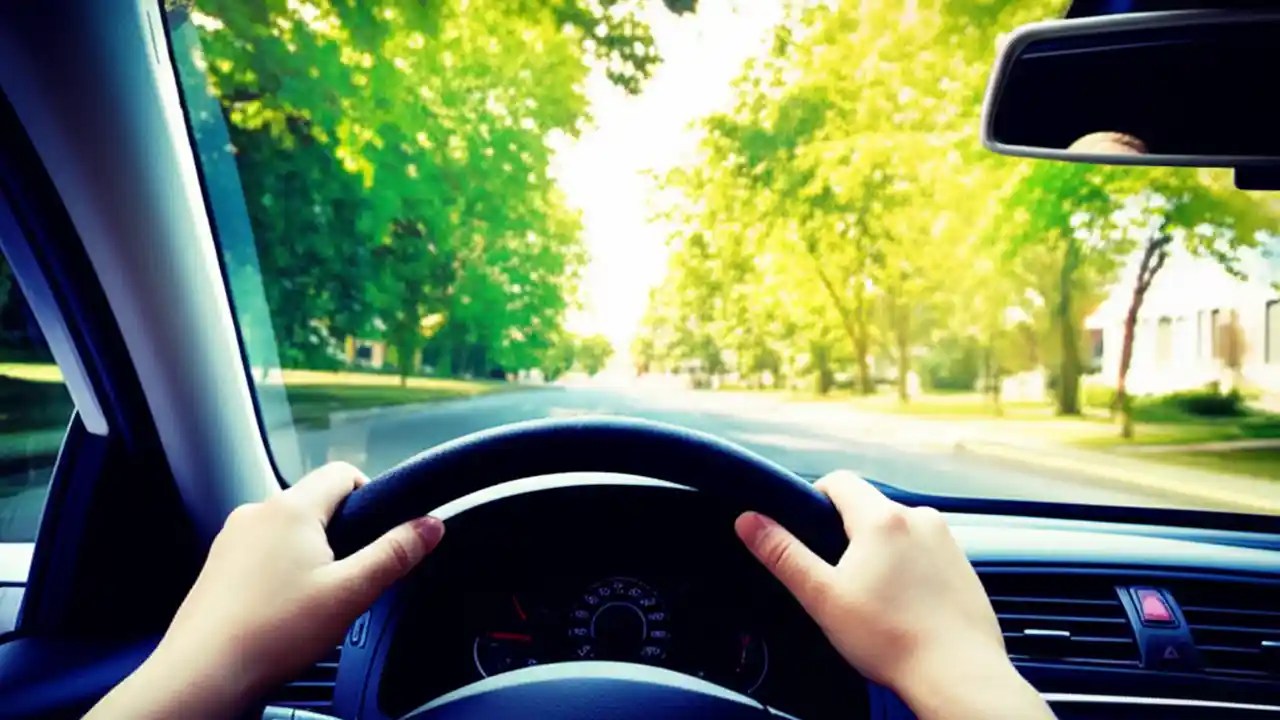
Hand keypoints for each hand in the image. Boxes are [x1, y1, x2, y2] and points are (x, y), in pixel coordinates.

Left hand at [87, 462, 443, 719]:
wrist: (204, 674)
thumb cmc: (274, 632)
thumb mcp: (351, 593)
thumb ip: (395, 554)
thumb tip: (431, 524)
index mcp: (291, 508)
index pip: (342, 472)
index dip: (371, 495)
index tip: (380, 534)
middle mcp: (257, 512)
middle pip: (316, 503)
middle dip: (341, 533)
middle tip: (350, 578)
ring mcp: (232, 538)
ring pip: (288, 530)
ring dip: (309, 554)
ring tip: (315, 601)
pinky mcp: (218, 566)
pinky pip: (262, 553)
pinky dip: (280, 572)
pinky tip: (284, 610)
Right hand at [735, 471, 1052, 719]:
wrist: (957, 674)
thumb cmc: (891, 639)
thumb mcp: (822, 597)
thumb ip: (782, 553)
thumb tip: (748, 520)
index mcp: (882, 519)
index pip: (839, 481)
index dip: (816, 499)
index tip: (810, 532)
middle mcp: (919, 519)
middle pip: (869, 507)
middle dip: (849, 534)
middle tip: (840, 578)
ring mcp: (947, 541)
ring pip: (898, 530)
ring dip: (882, 551)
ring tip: (876, 597)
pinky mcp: (963, 565)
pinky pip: (925, 552)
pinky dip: (910, 569)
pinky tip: (905, 605)